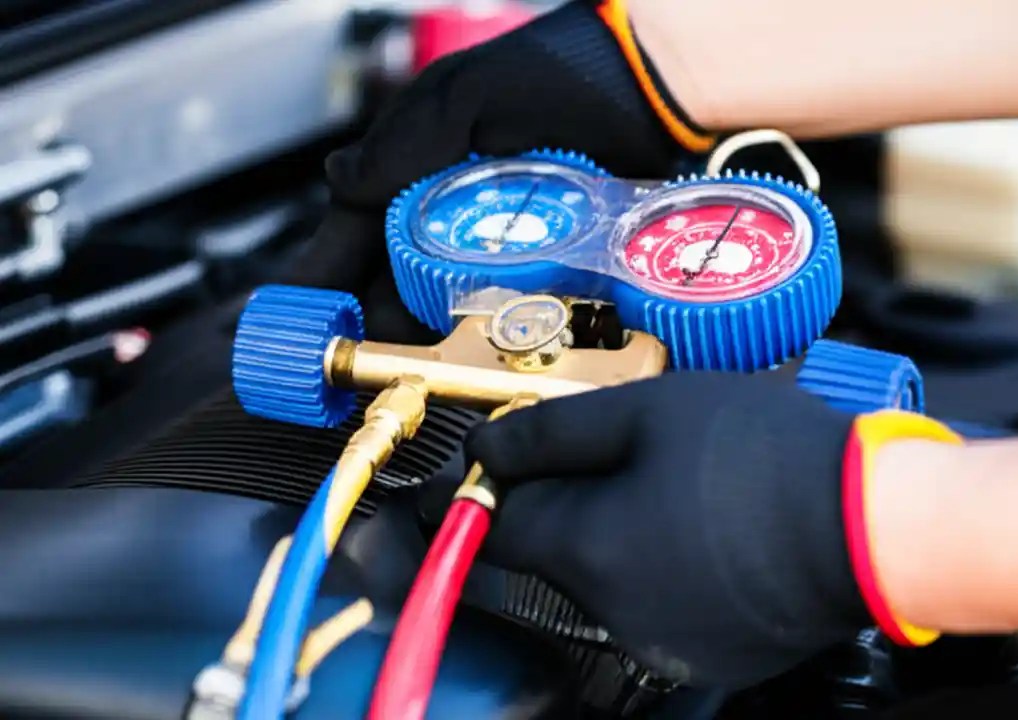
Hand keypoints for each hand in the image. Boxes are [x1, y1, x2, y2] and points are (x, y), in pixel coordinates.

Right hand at [282, 0, 707, 341]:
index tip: (306, 334)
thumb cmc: (558, 72)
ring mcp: (491, 242)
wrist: (647, 86)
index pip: (348, 240)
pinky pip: (504, 308)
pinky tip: (493, 345)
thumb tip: (342, 181)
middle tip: (372, 362)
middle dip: (379, 327)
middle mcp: (443, 212)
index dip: (323, 289)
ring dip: (434, 335)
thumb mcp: (468, 99)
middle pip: (390, 288)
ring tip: (435, 361)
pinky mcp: (541, 263)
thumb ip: (405, 144)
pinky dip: (492, 328)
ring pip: (442, 306)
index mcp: (409, 173)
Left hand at [465, 372, 868, 688]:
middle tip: (601, 461)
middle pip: (553, 556)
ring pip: (608, 581)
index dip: (480, 493)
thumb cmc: (766, 457)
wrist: (871, 525)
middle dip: (558, 510)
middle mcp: (612, 612)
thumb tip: (487, 449)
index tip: (471, 475)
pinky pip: (660, 607)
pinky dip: (666, 571)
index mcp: (589, 550)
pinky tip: (712, 530)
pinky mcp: (711, 657)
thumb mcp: (649, 411)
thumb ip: (553, 432)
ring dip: (619, 537)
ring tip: (683, 487)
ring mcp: (662, 642)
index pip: (497, 528)